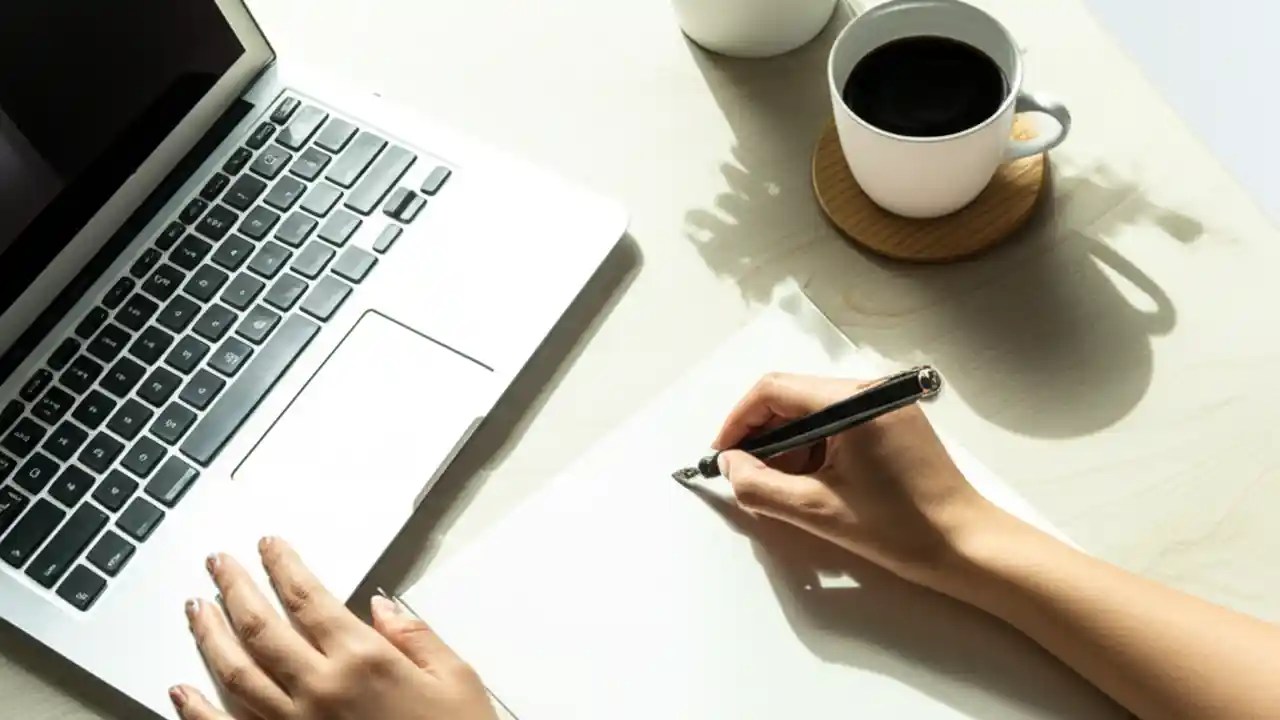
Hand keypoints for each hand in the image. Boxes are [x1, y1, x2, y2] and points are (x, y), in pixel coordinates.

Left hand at [170, 538, 496, 719]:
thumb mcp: (456, 680)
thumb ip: (415, 637)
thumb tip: (382, 608)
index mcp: (364, 662)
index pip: (308, 599)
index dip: (283, 566)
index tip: (269, 546)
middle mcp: (321, 691)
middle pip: (260, 627)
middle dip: (235, 587)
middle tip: (219, 563)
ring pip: (235, 672)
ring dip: (209, 634)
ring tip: (196, 608)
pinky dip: (196, 710)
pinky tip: (181, 690)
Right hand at [713, 373, 997, 590]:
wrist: (965, 545)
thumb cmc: (898, 528)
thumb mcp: (816, 511)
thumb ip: (760, 486)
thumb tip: (730, 467)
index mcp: (851, 402)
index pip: (773, 390)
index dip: (738, 422)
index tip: (722, 457)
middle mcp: (868, 391)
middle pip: (792, 397)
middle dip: (762, 436)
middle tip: (746, 477)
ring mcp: (884, 404)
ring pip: (813, 412)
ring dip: (788, 445)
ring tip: (782, 488)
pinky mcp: (893, 421)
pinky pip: (838, 423)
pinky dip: (815, 448)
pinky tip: (812, 483)